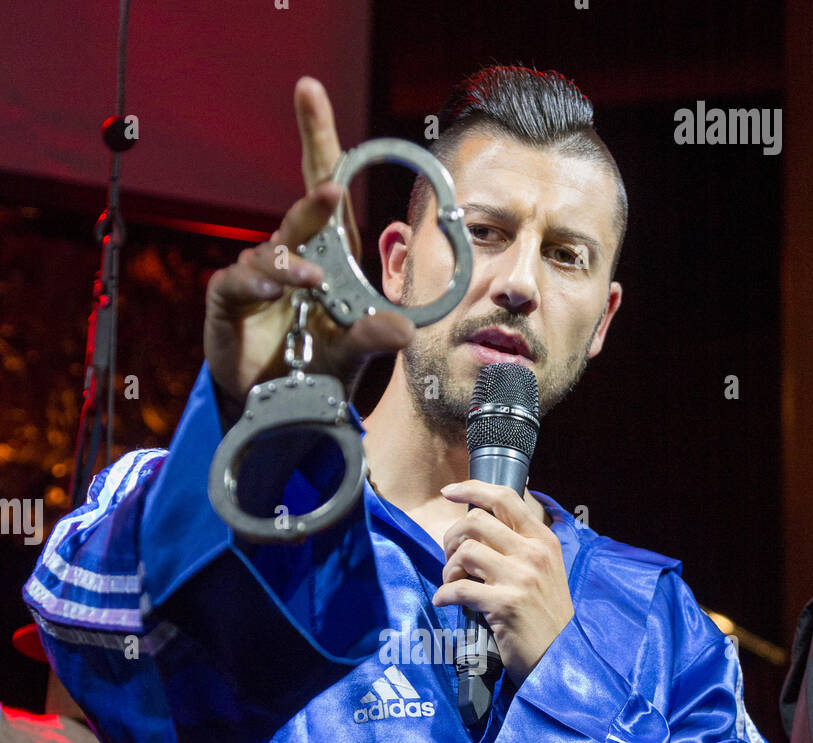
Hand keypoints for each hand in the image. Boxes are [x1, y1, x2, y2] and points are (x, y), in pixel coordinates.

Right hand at [204, 76, 412, 403]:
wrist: (275, 403)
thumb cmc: (315, 362)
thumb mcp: (350, 350)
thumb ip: (372, 337)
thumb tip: (403, 331)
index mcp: (324, 252)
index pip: (323, 185)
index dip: (317, 137)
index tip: (308, 89)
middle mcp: (291, 254)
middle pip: (301, 208)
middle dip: (312, 192)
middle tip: (330, 188)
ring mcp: (258, 274)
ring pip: (273, 253)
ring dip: (292, 265)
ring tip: (311, 281)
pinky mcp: (230, 299)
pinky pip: (240, 282)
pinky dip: (256, 284)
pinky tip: (269, 290)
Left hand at [432, 480, 575, 685]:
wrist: (559, 655)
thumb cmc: (546, 615)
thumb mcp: (545, 570)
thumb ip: (520, 546)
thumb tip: (478, 526)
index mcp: (543, 540)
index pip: (505, 497)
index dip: (471, 489)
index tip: (449, 492)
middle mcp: (533, 553)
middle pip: (476, 522)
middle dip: (452, 538)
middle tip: (451, 559)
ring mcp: (520, 578)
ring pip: (465, 552)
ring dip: (448, 568)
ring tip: (452, 582)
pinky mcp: (504, 604)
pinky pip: (459, 588)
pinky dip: (444, 595)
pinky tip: (445, 601)